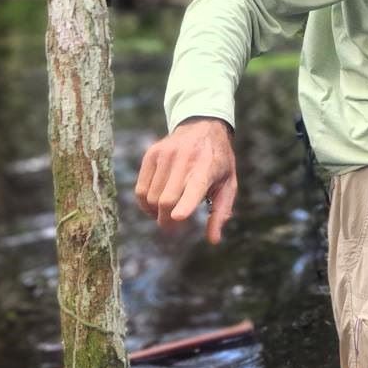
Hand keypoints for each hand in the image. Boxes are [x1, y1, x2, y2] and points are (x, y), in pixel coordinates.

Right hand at [134, 117, 237, 242]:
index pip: (194, 187)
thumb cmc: (218, 162)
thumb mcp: (228, 184)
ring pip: (151, 198)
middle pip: (166, 201)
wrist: (203, 126)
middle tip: (173, 227)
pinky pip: (140, 189)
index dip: (184, 205)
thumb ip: (221, 212)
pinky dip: (145, 203)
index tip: (177, 218)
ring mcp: (165, 155)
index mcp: (207, 168)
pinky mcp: (151, 154)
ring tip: (167, 212)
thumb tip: (213, 241)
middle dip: (166, 221)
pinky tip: (155, 204)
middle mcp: (185, 159)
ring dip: (156, 213)